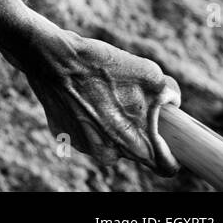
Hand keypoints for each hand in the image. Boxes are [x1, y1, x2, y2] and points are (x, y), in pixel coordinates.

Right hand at [23, 30, 180, 174]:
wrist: (51, 56)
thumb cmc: (101, 65)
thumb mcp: (149, 72)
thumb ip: (168, 93)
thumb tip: (170, 102)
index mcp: (135, 145)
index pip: (166, 166)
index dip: (172, 153)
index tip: (168, 137)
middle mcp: (108, 153)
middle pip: (135, 150)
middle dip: (136, 128)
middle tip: (129, 101)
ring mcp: (83, 145)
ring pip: (109, 140)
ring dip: (110, 122)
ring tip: (101, 92)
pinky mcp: (63, 133)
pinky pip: (85, 130)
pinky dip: (87, 115)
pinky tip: (82, 94)